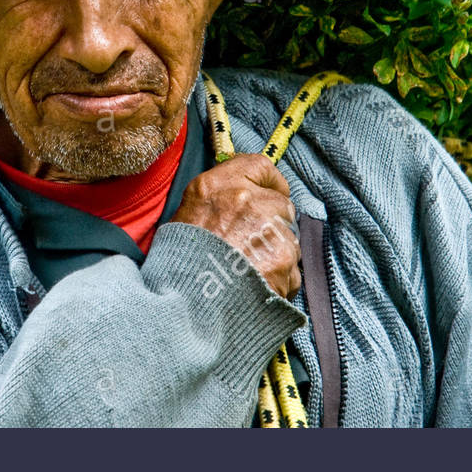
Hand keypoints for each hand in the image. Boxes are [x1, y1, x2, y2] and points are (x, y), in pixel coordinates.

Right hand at [171, 153, 300, 298]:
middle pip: (281, 204)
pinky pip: (292, 270)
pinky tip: (255, 285)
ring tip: (247, 270)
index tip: (270, 192)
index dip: (269, 182)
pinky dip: (279, 279)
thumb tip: (242, 195)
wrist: (184, 304)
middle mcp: (250, 204)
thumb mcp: (185, 213)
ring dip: (274, 252)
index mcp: (219, 187)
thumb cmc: (179, 261)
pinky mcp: (285, 265)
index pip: (260, 167)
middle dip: (272, 222)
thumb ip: (217, 196)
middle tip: (249, 243)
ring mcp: (271, 235)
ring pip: (288, 239)